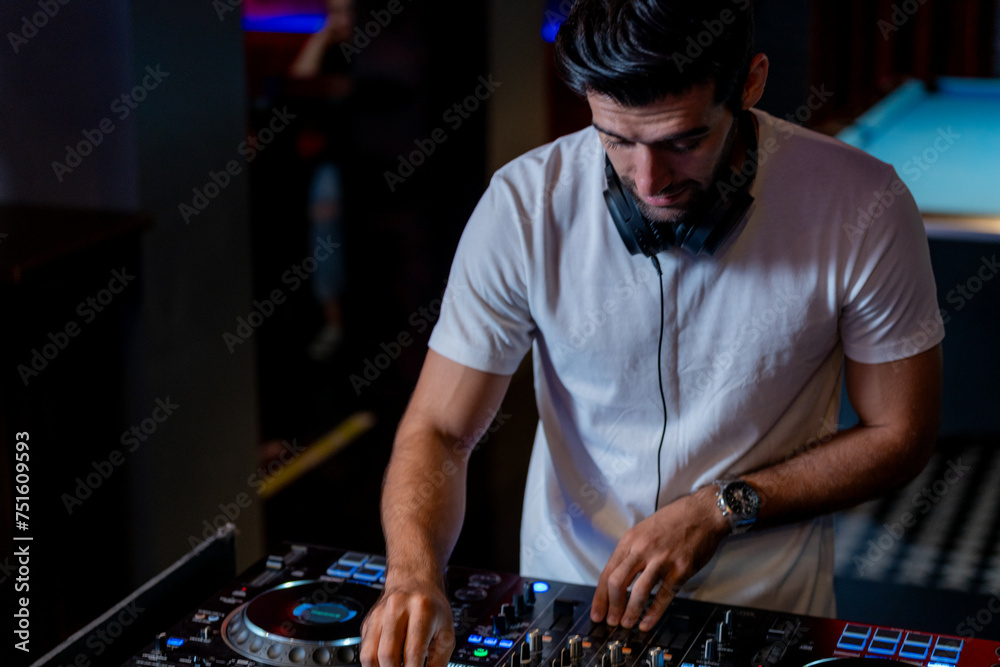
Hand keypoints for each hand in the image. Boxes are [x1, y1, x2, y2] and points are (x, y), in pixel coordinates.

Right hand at [360, 576, 455, 666]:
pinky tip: (385, 665)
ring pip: (369, 654)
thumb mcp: (446, 631)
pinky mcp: (368, 622)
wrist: (414, 580)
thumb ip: (440, 661)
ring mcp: (379, 614)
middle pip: (388, 654)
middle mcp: (396, 608)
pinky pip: (364, 650)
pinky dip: (373, 664)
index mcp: (421, 609)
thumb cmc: (431, 606)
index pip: (413, 651)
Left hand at [591, 486, 727, 630]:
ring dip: (630, 612)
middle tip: (610, 621)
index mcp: (630, 541)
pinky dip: (654, 612)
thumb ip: (631, 552)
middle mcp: (642, 549)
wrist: (702, 512)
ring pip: (639, 591)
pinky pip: (664, 595)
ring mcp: (661, 560)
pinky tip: (647, 622)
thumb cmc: (674, 520)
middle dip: (611, 606)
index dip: (600, 596)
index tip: (597, 611)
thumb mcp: (643, 530)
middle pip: (617, 582)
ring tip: (626, 624)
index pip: (607, 572)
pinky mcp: (680, 569)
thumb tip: (619, 578)